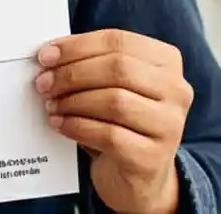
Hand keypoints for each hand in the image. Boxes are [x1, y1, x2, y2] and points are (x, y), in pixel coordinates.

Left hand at [35, 30, 193, 213]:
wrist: (139, 179)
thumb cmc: (121, 123)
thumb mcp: (112, 86)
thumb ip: (91, 64)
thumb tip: (51, 53)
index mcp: (167, 62)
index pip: (119, 41)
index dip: (78, 46)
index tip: (46, 56)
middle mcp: (176, 91)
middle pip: (118, 69)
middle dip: (73, 74)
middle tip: (44, 83)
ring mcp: (169, 125)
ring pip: (115, 101)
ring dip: (73, 101)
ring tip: (52, 105)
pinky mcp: (153, 157)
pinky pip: (110, 135)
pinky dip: (78, 127)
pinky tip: (61, 125)